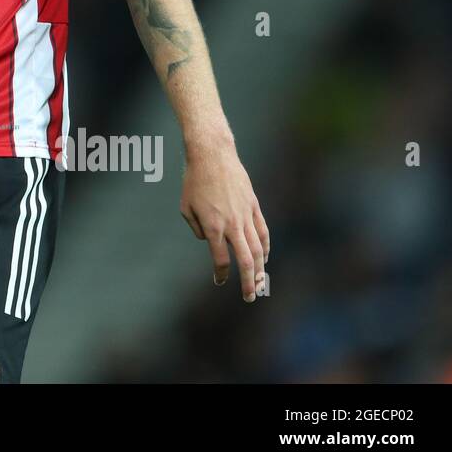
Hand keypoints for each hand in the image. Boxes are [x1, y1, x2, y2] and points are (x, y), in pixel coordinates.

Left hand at [179, 140, 270, 301]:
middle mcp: (232, 224)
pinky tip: (266, 257)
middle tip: (249, 297)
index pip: (221, 259)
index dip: (221, 274)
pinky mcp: (254, 205)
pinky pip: (263, 231)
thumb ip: (196, 229)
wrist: (212, 155)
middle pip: (246, 260)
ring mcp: (245, 215)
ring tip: (261, 283)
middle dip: (249, 282)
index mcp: (213, 226)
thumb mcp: (185, 207)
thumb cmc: (193, 180)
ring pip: (259, 248)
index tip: (219, 280)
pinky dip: (266, 246)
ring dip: (261, 268)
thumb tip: (208, 241)